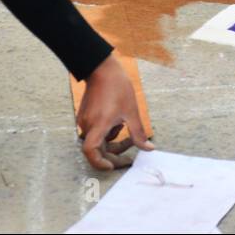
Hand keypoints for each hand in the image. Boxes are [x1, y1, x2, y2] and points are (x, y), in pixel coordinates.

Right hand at [75, 53, 154, 170]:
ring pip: (97, 141)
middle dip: (113, 155)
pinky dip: (107, 134)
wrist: (102, 68)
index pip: (91, 152)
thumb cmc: (117, 87)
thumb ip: (138, 134)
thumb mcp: (131, 111)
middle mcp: (88, 125)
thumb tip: (148, 149)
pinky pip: (95, 132)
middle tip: (129, 157)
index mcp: (98, 124)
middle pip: (97, 150)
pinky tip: (118, 124)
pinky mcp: (85, 116)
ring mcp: (85, 120)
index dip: (100, 163)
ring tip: (128, 133)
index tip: (112, 166)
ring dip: (112, 143)